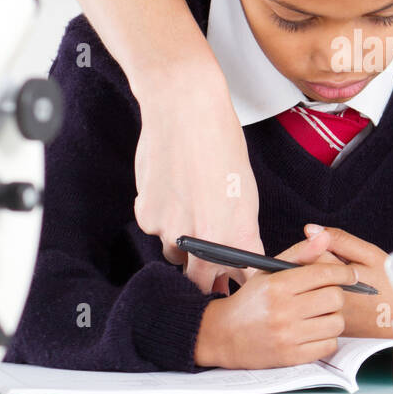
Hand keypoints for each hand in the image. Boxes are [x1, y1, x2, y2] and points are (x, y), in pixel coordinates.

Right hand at [132, 63, 263, 294]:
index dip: (236, 282)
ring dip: (182, 242)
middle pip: (201, 280)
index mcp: (236, 235)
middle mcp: (203, 240)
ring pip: (175, 253)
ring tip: (190, 205)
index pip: (240, 279)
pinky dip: (162, 218)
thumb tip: (238, 256)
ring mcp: (170, 231)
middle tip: (208, 262)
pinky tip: (171, 190)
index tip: (232, 281)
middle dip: (205, 276)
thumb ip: (240, 233)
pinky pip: (155, 229)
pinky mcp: (146, 217)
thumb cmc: (221, 144)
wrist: (185, 111)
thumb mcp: (246, 193)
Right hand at [193, 230, 358, 368]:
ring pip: (336, 323)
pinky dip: (327, 338)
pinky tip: (315, 331)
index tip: (350, 274)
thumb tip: (325, 237)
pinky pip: (329, 345)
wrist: (223, 335)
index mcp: (278, 286)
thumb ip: (300, 253)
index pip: (324, 274)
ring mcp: (288, 336)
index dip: (344, 273)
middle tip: (328, 295)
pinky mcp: (292, 357)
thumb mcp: (270, 272)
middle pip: (335, 298)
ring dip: (333, 317)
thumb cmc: (250, 301)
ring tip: (320, 314)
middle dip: (336, 295)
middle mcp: (283, 311)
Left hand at [300, 224, 392, 337]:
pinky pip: (315, 305)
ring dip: (317, 280)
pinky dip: (321, 295)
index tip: (331, 246)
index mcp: (336, 279)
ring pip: (307, 290)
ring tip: (341, 279)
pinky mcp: (328, 324)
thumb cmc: (390, 283)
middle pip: (304, 273)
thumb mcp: (369, 254)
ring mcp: (327, 315)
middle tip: (341, 263)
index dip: (318, 245)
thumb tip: (309, 229)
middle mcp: (327, 299)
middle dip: (315, 262)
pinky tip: (340, 293)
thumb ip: (338, 240)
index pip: (308, 254)